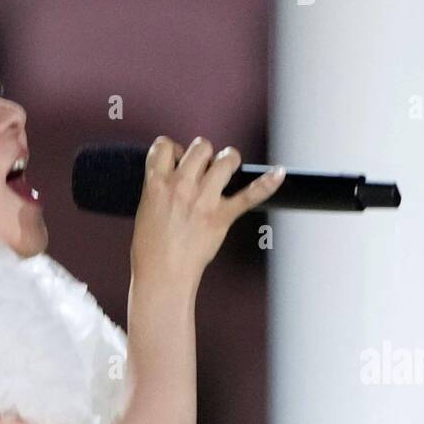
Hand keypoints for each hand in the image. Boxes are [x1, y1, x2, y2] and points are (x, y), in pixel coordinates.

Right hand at [131, 136, 285, 283]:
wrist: (162, 277)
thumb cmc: (150, 251)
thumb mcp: (145, 210)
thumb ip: (160, 189)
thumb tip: (175, 177)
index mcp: (156, 184)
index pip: (164, 146)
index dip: (172, 150)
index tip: (177, 159)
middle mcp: (181, 186)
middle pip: (200, 147)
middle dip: (203, 154)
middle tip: (203, 168)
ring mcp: (204, 200)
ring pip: (225, 160)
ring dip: (228, 161)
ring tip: (227, 169)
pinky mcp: (221, 216)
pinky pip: (249, 195)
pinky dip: (267, 183)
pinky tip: (279, 173)